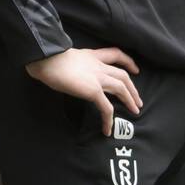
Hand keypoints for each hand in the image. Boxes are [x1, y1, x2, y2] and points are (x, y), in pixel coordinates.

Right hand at [26, 47, 142, 136]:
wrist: (47, 59)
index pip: (115, 54)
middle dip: (133, 88)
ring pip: (121, 88)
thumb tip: (65, 73)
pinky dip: (109, 119)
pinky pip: (106, 108)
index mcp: (91, 56)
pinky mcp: (93, 90)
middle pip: (123, 75)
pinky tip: (108, 129)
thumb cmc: (48, 59)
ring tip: (135, 110)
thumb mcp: (64, 58)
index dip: (127, 61)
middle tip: (138, 100)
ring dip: (130, 100)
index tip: (134, 69)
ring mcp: (97, 78)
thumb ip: (72, 65)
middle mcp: (98, 66)